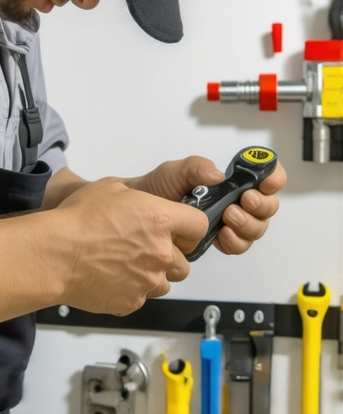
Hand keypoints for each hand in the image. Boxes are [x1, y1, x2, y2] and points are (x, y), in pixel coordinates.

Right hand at [55, 178, 207, 315]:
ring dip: (153, 274)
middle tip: (144, 247)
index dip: (189, 227)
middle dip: (170, 255)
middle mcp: (161, 253)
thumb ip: (139, 197)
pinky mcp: (132, 301)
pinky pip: (141, 296)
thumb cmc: (78, 219)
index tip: (179, 230)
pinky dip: (131, 288)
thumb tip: (142, 205)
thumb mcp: (111, 188)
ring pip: (165, 282)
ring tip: (126, 263)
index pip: (199, 226)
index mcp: (161, 220)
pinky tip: (111, 276)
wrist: (55, 253)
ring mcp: (148, 281)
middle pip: (186, 261)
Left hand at [127, 155, 286, 256]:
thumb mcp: (175, 171)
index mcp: (229, 181)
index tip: (265, 183)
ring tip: (227, 218)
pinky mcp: (218, 240)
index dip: (273, 178)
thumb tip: (218, 176)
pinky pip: (238, 246)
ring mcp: (228, 222)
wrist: (139, 211)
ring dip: (248, 224)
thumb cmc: (157, 188)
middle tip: (241, 202)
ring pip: (256, 228)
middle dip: (260, 205)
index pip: (263, 176)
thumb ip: (196, 168)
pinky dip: (234, 242)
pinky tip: (220, 236)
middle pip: (266, 206)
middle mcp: (234, 201)